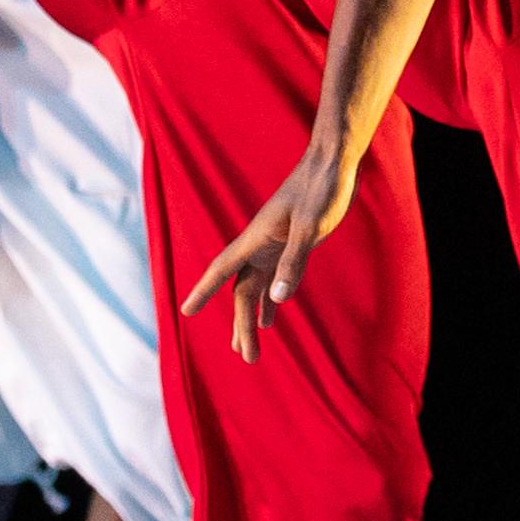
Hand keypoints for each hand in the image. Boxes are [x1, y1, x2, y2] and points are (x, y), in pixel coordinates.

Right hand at [183, 143, 356, 358]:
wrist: (334, 162)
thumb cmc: (322, 189)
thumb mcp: (311, 227)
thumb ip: (294, 262)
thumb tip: (277, 300)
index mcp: (257, 238)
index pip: (222, 270)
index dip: (203, 291)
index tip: (185, 312)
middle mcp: (260, 244)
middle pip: (242, 291)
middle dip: (241, 325)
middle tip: (248, 359)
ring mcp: (274, 245)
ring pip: (254, 288)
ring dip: (252, 317)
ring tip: (249, 350)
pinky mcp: (291, 244)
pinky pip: (272, 279)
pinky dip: (269, 300)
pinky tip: (271, 318)